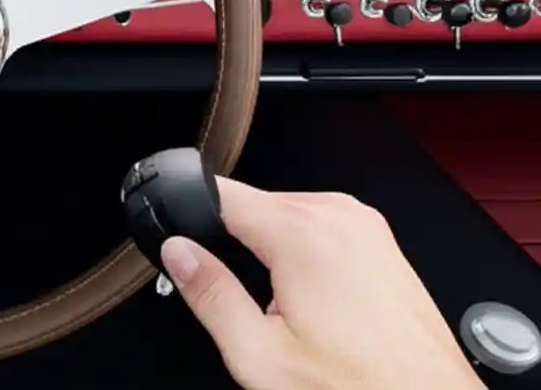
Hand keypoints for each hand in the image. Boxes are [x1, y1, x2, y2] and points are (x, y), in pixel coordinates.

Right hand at [162, 178, 483, 389]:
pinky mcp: (383, 246)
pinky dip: (305, 258)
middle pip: (256, 205)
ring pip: (289, 217)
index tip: (181, 237)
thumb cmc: (359, 388)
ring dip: (271, 251)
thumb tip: (178, 253)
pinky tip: (315, 308)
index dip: (190, 211)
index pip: (224, 192)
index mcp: (304, 235)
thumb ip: (211, 295)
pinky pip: (323, 231)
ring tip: (286, 312)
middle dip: (234, 242)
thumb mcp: (260, 355)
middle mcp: (341, 219)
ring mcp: (368, 229)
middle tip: (244, 302)